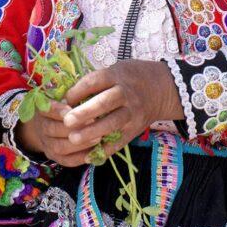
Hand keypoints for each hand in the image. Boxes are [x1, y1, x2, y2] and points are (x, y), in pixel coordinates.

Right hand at [16, 101, 101, 166]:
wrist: (49, 122)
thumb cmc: (64, 104)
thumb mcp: (64, 96)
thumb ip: (73, 96)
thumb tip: (90, 95)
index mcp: (42, 109)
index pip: (47, 109)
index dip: (59, 110)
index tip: (72, 109)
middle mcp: (42, 127)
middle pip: (53, 129)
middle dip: (74, 127)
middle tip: (94, 123)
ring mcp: (47, 144)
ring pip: (60, 147)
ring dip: (80, 144)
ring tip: (98, 138)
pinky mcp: (55, 156)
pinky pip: (66, 161)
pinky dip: (80, 158)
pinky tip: (94, 153)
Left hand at [61, 59, 182, 163]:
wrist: (162, 89)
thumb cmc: (130, 78)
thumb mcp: (115, 70)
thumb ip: (95, 82)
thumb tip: (67, 98)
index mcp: (116, 76)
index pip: (94, 82)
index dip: (77, 91)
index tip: (64, 100)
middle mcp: (126, 94)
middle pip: (104, 103)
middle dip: (84, 113)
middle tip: (66, 121)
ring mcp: (132, 112)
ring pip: (112, 123)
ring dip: (92, 132)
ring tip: (73, 139)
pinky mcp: (136, 128)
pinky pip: (120, 140)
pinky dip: (105, 149)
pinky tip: (89, 155)